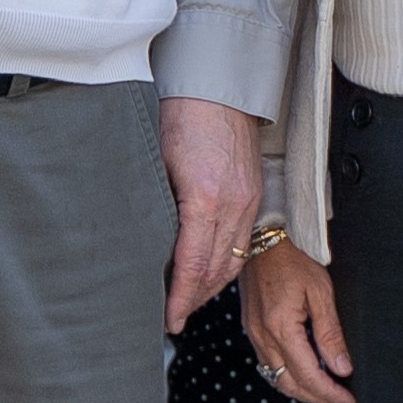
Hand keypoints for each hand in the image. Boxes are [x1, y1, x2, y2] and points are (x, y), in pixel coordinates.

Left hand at [160, 98, 265, 332]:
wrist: (219, 85)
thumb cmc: (184, 114)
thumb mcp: (158, 163)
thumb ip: (159, 206)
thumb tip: (148, 244)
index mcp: (205, 198)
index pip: (192, 264)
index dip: (180, 297)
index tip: (169, 317)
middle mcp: (233, 205)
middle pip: (216, 270)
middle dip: (196, 299)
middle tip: (175, 317)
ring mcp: (248, 200)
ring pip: (233, 260)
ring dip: (212, 286)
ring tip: (192, 301)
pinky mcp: (254, 193)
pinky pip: (243, 242)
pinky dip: (227, 263)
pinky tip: (212, 270)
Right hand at [239, 241, 354, 402]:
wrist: (262, 240)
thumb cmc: (292, 260)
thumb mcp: (321, 292)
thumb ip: (330, 334)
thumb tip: (341, 368)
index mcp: (281, 327)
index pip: (308, 376)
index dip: (330, 394)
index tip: (348, 400)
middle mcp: (262, 336)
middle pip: (290, 385)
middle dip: (318, 398)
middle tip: (341, 400)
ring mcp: (253, 335)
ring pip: (277, 379)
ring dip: (302, 390)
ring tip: (326, 391)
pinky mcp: (251, 330)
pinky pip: (268, 365)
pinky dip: (287, 377)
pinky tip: (304, 373)